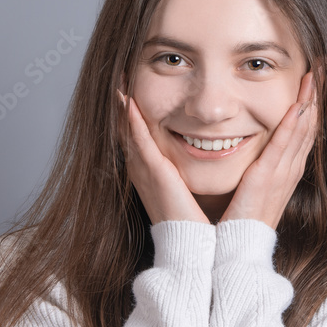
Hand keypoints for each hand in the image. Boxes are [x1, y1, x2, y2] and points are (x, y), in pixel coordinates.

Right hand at [116, 89, 210, 224]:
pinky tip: (125, 99)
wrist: (194, 247)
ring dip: (123, 105)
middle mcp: (144, 170)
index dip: (133, 115)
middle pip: (128, 130)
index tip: (131, 91)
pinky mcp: (152, 173)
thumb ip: (191, 172)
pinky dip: (131, 119)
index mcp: (153, 173)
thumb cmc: (197, 222)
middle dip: (123, 105)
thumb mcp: (192, 189)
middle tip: (119, 79)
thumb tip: (209, 153)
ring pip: (129, 130)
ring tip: (118, 81)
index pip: (140, 137)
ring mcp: (145, 170)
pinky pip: (138, 139)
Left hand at [219, 68, 319, 229]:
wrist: (230, 255)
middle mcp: (286, 173)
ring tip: (314, 76)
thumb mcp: (242, 191)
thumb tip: (229, 148)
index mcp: (281, 175)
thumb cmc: (231, 226)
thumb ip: (243, 170)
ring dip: (309, 102)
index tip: (309, 81)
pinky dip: (292, 125)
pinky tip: (298, 105)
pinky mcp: (266, 181)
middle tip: (319, 68)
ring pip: (300, 132)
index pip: (299, 133)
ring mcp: (280, 177)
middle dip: (314, 97)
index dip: (306, 106)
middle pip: (306, 127)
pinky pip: (283, 148)